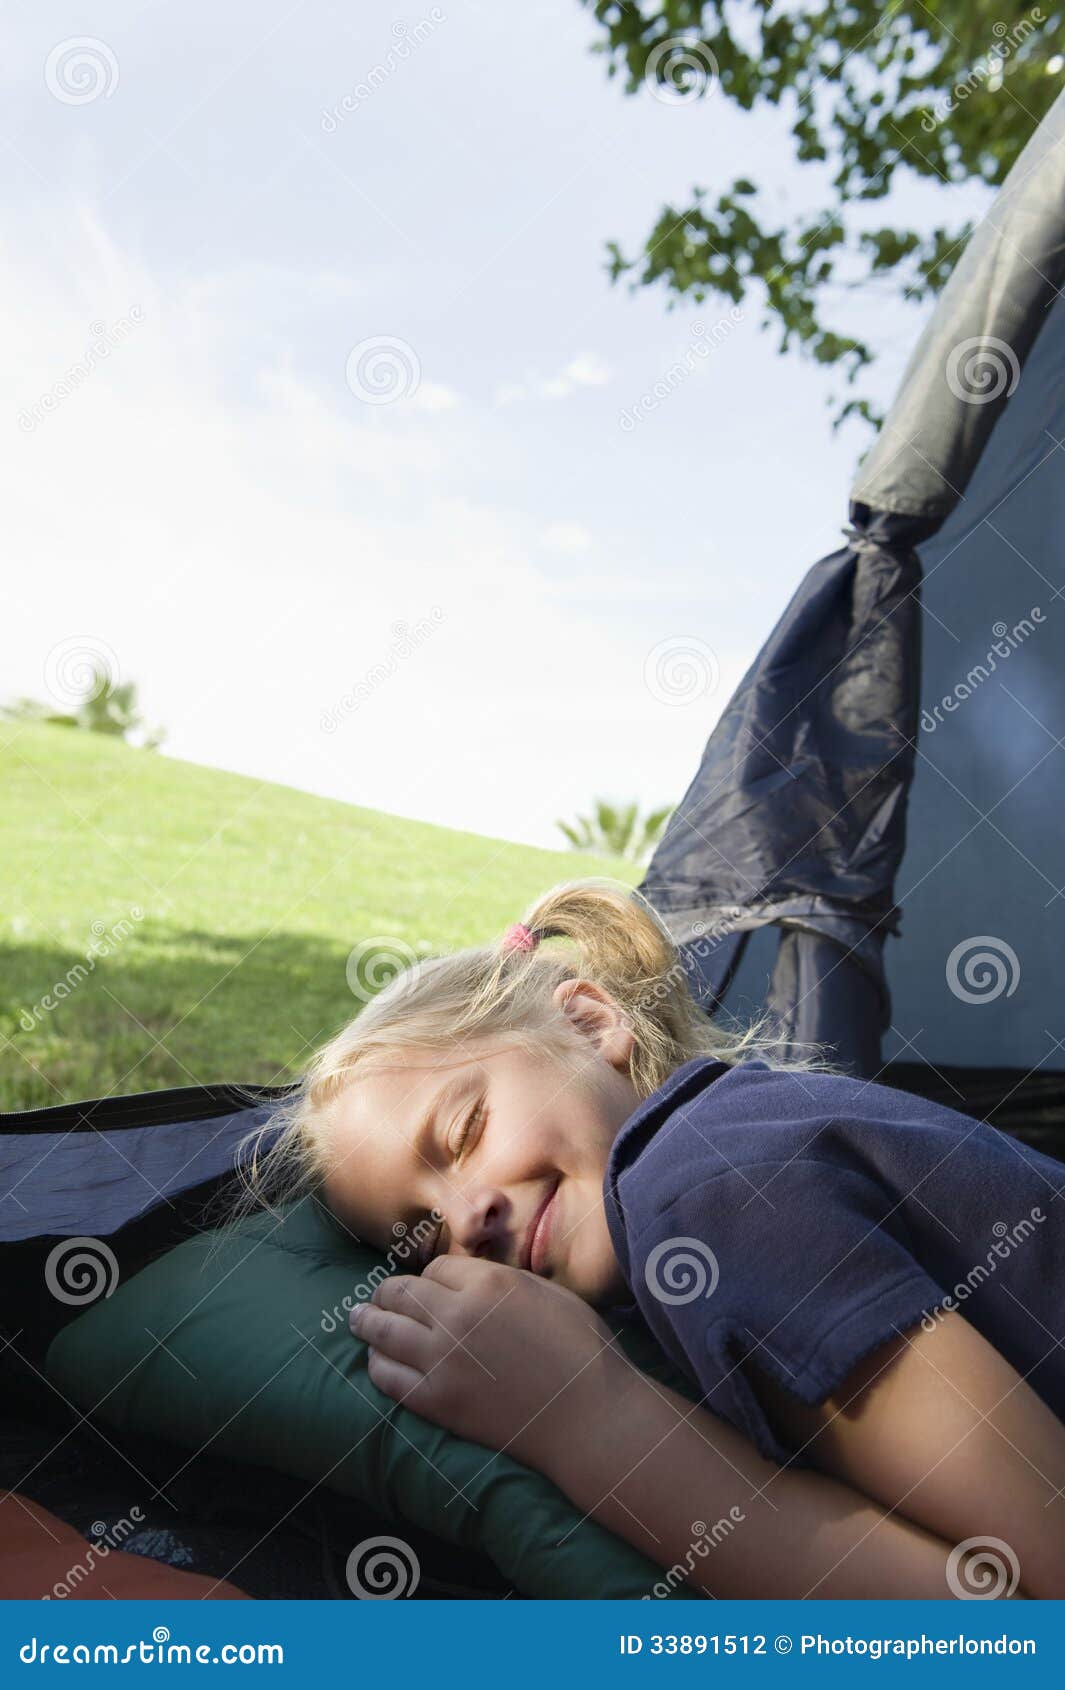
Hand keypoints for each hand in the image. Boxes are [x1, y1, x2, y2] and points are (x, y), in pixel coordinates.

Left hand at [349, 1255, 624, 1470]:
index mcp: (488, 1282)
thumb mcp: (546, 1293)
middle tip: (376, 1297)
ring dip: (366, 1321)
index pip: (435, 1268)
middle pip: (400, 1292)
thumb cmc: (581, 1351)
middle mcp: (456, 1315)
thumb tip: (472, 1281)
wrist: (588, 1416)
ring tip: (357, 1319)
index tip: (429, 1287)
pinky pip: (388, 1376)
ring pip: (384, 1329)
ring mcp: (442, 1360)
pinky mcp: (437, 1401)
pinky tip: (376, 1359)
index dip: (430, 1277)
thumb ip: (502, 1282)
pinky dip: (377, 1363)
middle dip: (387, 1293)